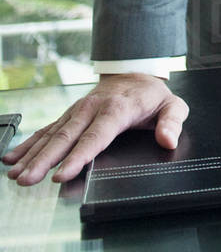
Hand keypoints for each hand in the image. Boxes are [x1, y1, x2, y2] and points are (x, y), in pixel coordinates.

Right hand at [3, 73, 188, 185]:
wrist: (134, 71)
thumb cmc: (152, 95)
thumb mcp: (172, 104)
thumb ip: (172, 122)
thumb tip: (168, 139)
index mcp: (117, 109)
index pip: (95, 136)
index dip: (78, 157)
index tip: (62, 174)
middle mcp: (92, 109)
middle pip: (66, 138)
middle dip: (45, 160)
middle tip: (28, 180)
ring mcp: (77, 111)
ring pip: (52, 135)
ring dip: (32, 155)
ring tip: (15, 174)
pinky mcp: (68, 115)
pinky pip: (46, 130)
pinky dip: (28, 144)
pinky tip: (12, 158)